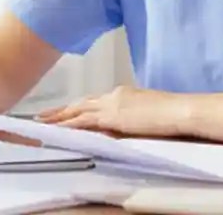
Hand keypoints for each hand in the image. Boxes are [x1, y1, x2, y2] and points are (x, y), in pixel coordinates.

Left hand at [35, 86, 191, 137]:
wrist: (179, 110)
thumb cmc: (173, 113)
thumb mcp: (148, 113)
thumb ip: (132, 117)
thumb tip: (124, 126)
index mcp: (124, 93)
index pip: (96, 100)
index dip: (79, 106)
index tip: (68, 110)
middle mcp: (115, 95)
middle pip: (82, 102)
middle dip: (62, 109)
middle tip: (45, 114)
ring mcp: (112, 104)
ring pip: (77, 109)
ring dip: (59, 116)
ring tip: (43, 121)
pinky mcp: (111, 116)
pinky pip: (83, 120)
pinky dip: (68, 123)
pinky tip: (58, 128)